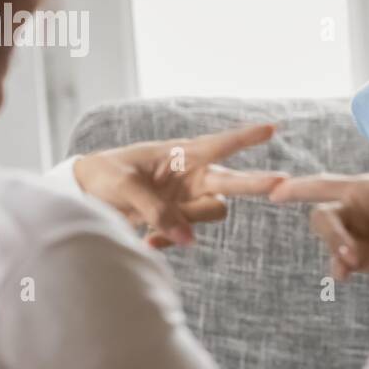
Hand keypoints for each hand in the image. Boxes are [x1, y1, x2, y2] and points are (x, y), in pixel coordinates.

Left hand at [73, 124, 286, 248]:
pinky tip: (148, 240)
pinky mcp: (180, 216)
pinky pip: (189, 233)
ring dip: (188, 222)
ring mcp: (188, 196)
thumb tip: (187, 239)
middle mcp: (191, 174)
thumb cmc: (106, 175)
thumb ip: (156, 211)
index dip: (245, 138)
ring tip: (151, 230)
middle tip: (283, 183)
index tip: (271, 128)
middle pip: (231, 182)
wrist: (85, 193)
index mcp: (180, 154)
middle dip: (255, 183)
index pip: (218, 145)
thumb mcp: (124, 188)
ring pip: (211, 212)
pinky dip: (171, 238)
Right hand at [266, 108, 368, 282]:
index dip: (297, 188)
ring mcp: (357, 234)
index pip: (322, 184)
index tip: (273, 193)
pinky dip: (339, 268)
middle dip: (333, 236)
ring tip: (359, 263)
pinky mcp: (361, 257)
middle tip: (350, 254)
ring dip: (339, 251)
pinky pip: (337, 262)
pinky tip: (345, 276)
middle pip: (322, 218)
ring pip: (330, 241)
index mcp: (361, 190)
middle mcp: (356, 211)